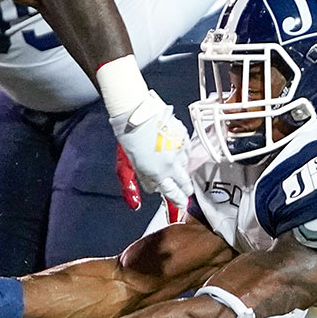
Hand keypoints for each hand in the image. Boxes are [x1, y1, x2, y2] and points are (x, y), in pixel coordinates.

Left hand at [111, 90, 193, 206]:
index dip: (178, 200)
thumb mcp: (134, 162)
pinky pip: (187, 149)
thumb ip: (146, 177)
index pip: (172, 192)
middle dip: (186, 189)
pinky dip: (182, 152)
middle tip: (186, 192)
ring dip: (181, 167)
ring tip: (174, 164)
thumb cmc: (130, 135)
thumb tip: (153, 187)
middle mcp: (171, 164)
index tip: (183, 204)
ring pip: (186, 165)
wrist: (137, 113)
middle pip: (185, 182)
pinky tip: (175, 149)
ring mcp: (180, 150)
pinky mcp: (184, 136)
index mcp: (157, 172)